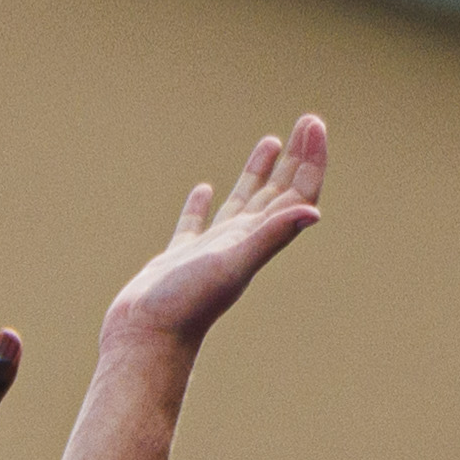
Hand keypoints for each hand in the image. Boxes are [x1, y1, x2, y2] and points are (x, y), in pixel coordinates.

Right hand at [102, 118, 326, 354]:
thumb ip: (270, 236)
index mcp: (257, 241)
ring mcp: (211, 250)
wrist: (145, 337)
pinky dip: (202, 203)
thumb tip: (314, 212)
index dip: (309, 160)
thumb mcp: (232, 263)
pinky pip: (196, 223)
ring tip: (270, 142)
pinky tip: (204, 188)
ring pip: (243, 203)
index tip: (312, 124)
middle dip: (294, 159)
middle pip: (277, 194)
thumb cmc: (186, 304)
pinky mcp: (180, 257)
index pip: (295, 194)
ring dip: (259, 173)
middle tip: (306, 121)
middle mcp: (240, 243)